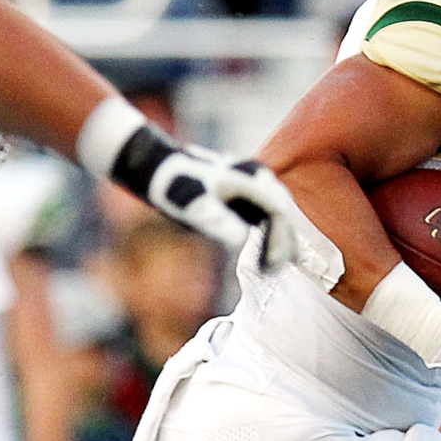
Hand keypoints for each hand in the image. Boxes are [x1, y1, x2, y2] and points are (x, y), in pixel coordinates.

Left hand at [143, 148, 304, 270]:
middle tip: (271, 273)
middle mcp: (256, 175)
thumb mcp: (193, 207)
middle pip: (283, 211)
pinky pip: (265, 212)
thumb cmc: (174, 187)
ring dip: (278, 239)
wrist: (156, 168)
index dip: (280, 241)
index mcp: (249, 177)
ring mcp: (251, 180)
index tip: (268, 268)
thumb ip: (215, 220)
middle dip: (283, 243)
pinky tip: (264, 254)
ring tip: (270, 268)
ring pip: (277, 212)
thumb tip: (240, 240)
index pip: (279, 211)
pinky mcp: (243, 189)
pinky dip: (269, 233)